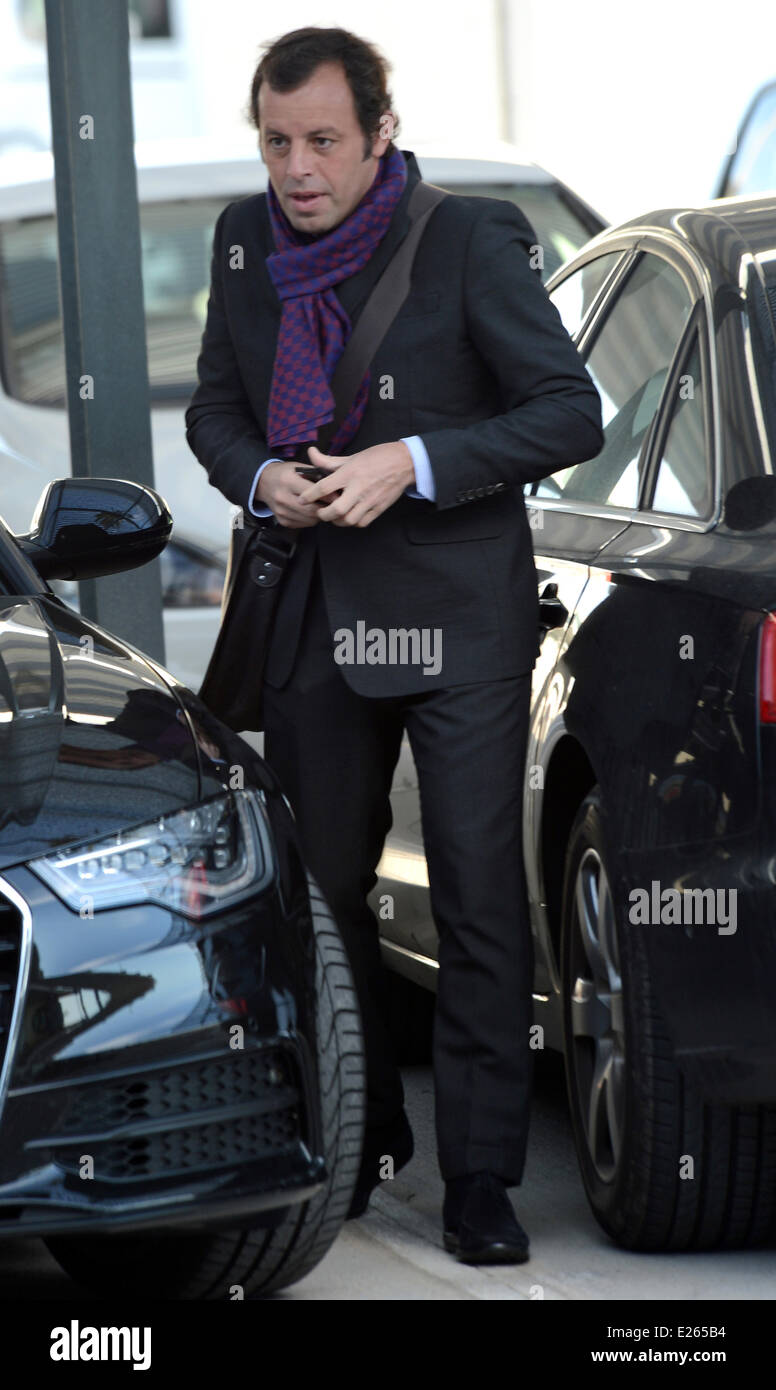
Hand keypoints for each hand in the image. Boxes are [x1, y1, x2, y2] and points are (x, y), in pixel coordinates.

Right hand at [252, 460, 334, 528]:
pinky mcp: (282, 520)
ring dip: (320, 515)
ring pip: (309, 519)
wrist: (263, 483)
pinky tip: (312, 512)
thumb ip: (315, 474)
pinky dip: (311, 519)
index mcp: (287, 481)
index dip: (328, 496)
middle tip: (336, 505)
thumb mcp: (297, 467)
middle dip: (326, 508)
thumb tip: (334, 484)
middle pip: (312, 509)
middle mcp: (282, 497)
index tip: (339, 497)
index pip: (312, 492)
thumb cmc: (283, 474)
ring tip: (325, 508)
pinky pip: (303, 524)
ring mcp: (281, 511)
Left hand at [297, 442, 415, 526]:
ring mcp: (370, 500)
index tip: (302, 499)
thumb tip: (311, 453)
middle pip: (336, 510)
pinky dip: (352, 523)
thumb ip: (329, 460)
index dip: (309, 495)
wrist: (404, 463)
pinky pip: (361, 522)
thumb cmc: (377, 457)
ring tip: (333, 515)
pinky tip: (348, 516)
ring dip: (337, 521)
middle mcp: (359, 488)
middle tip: (320, 511)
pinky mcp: (379, 508)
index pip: (324, 487)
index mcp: (350, 472)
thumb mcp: (351, 456)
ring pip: (348, 520)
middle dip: (323, 514)